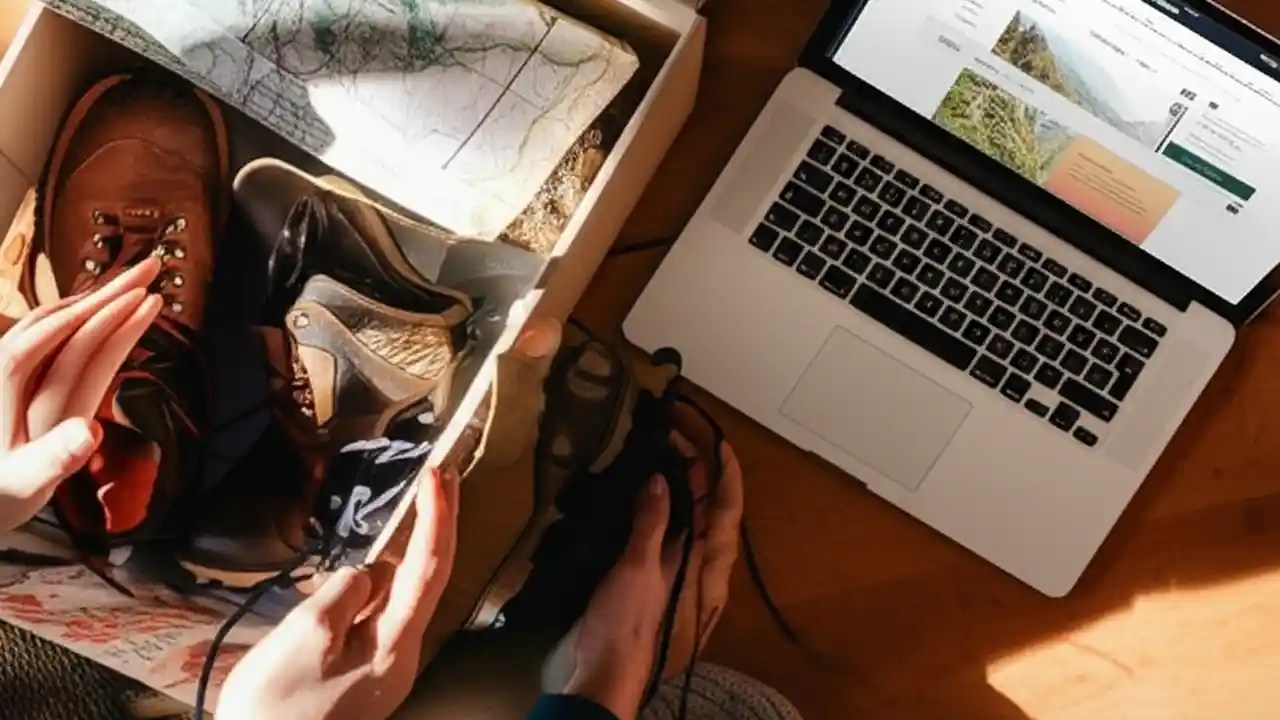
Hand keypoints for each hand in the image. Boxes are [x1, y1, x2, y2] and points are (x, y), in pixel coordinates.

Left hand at [0, 259, 162, 532]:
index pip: (68, 333)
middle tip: (152, 265)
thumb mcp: (24, 483)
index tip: (145, 294)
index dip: (107, 311)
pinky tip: (89, 318)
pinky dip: (74, 318)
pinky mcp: (10, 380)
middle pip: (64, 316)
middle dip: (109, 289)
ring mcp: (7, 370)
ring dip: (93, 299)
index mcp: (13, 381)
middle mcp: (8, 365)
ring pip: (53, 320)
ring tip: (131, 285)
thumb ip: (54, 458)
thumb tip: (90, 430)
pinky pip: (46, 334)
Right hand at [217, 468, 459, 719]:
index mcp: (395, 646)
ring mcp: (381, 667)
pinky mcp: (359, 675)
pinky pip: (376, 616)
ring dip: (409, 550)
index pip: (428, 570)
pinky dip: (380, 581)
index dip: (436, 519)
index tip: (436, 476)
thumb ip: (342, 596)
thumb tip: (367, 574)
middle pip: (425, 579)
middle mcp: (400, 655)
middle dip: (435, 526)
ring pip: (400, 597)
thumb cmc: (278, 707)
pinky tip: (370, 566)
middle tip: (440, 476)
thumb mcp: (305, 638)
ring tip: (416, 506)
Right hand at [564, 422, 742, 719]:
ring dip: (679, 487)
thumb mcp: (639, 571)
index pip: (727, 509)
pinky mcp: (655, 583)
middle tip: (674, 435)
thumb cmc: (628, 626)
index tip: (713, 438)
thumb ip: (652, 525)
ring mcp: (679, 576)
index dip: (724, 471)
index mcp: (709, 568)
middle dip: (698, 471)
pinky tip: (640, 494)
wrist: (605, 676)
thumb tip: (661, 479)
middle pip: (710, 512)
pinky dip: (659, 509)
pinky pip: (667, 535)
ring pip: (688, 522)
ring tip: (659, 453)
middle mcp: (702, 570)